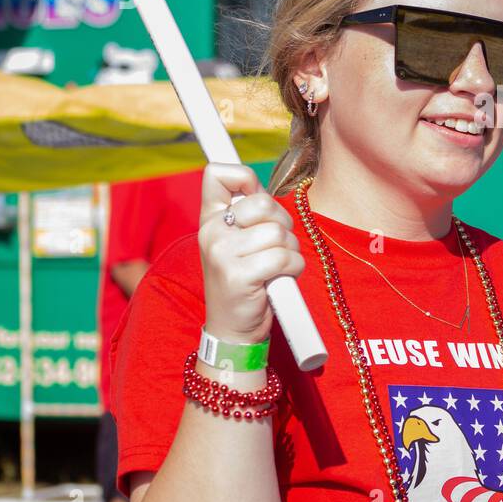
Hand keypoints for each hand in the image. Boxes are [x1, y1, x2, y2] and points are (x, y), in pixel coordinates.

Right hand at [198, 163, 304, 343]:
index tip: (255, 199)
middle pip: (264, 203)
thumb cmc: (245, 280)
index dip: (245, 178)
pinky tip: (279, 279)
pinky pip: (284, 257)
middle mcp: (210, 232)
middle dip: (282, 224)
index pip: (218, 173)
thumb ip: (249, 212)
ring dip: (290, 250)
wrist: (233, 329)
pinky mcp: (238, 276)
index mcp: (209, 219)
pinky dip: (293, 268)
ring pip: (278, 233)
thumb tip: (261, 186)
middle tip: (274, 246)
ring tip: (276, 267)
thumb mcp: (238, 242)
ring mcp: (222, 254)